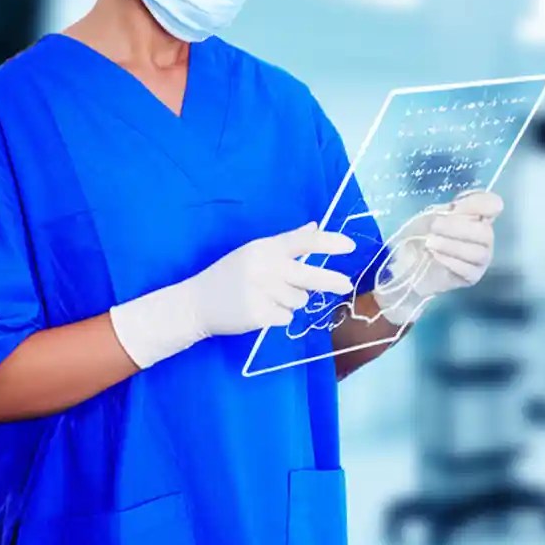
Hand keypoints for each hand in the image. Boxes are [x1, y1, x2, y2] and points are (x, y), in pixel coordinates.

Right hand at [111, 223, 355, 368]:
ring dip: (290, 302)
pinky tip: (259, 310)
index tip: (349, 246)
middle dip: (332, 282)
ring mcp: (261, 292)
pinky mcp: (258, 314)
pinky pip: (286, 318)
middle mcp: (264, 267)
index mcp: (265, 248)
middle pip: (310, 276)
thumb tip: (314, 226)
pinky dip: (277, 317)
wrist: (195, 303)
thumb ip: (287, 242)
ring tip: (266, 297)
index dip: (328, 243)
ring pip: (299, 301)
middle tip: (347, 284)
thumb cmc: (229, 274)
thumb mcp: (254, 251)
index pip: (303, 242)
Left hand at [374, 191, 503, 325]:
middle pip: (485, 232)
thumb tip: (460, 208)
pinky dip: (450, 261)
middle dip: (456, 228)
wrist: (408, 262)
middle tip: (434, 227)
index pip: (492, 204)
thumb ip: (449, 210)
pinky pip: (469, 270)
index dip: (478, 203)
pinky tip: (435, 256)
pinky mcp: (474, 276)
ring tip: (430, 243)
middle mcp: (484, 236)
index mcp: (477, 215)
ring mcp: (482, 257)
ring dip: (451, 246)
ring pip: (479, 253)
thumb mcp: (431, 215)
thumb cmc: (421, 235)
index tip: (456, 206)